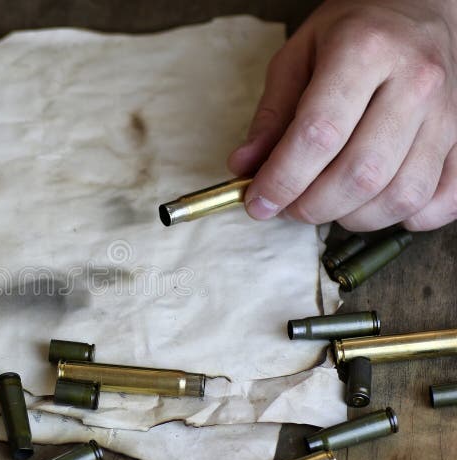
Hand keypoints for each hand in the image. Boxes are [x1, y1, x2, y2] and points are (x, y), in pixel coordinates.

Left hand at [229, 0, 456, 231]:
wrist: (421, 5)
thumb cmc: (354, 31)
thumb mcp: (298, 56)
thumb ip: (271, 114)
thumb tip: (244, 167)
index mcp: (364, 51)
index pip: (318, 135)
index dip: (282, 180)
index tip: (258, 202)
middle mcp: (414, 82)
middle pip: (361, 173)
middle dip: (312, 207)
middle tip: (286, 208)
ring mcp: (448, 111)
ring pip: (402, 195)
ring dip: (353, 218)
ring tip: (326, 205)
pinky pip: (444, 199)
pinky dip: (406, 218)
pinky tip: (373, 204)